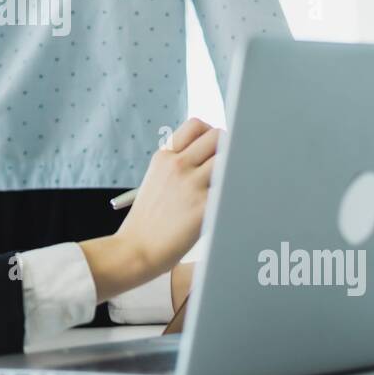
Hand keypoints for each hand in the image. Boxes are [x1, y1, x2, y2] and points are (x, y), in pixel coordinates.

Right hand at [79, 118, 220, 301]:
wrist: (136, 249)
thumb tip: (210, 156)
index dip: (210, 134)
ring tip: (230, 185)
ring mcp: (191, 183)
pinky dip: (237, 190)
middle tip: (226, 169)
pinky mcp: (204, 205)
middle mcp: (177, 164)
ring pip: (229, 157)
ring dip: (234, 169)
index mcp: (164, 156)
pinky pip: (231, 186)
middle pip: (218, 136)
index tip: (213, 149)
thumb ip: (177, 165)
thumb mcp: (154, 181)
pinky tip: (233, 200)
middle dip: (226, 148)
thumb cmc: (148, 221)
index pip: (196, 125)